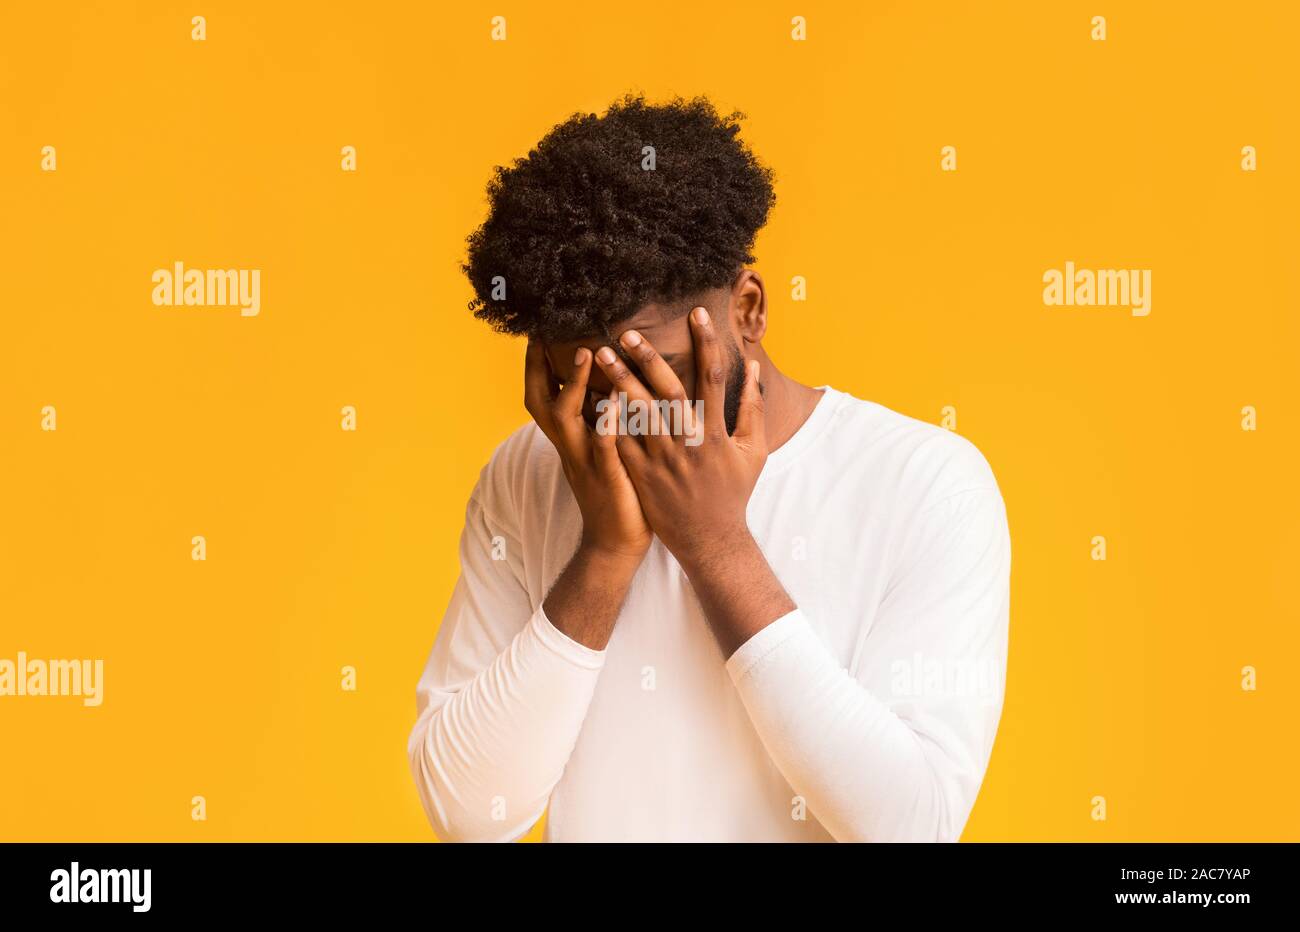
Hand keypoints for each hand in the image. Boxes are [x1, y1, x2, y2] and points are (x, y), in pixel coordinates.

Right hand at [524, 339, 652, 563]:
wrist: (617, 543)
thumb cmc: (617, 492)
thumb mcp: (602, 451)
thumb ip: (598, 420)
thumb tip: (606, 386)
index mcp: (569, 438)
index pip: (542, 395)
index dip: (535, 364)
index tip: (537, 330)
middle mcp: (570, 446)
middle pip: (540, 402)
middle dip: (540, 367)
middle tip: (546, 333)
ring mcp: (585, 461)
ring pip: (567, 419)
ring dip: (575, 385)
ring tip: (587, 353)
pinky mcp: (608, 477)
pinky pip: (602, 449)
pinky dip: (604, 426)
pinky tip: (612, 405)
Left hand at [591, 307, 766, 572]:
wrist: (710, 540)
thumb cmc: (734, 492)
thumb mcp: (754, 451)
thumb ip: (754, 408)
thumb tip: (754, 368)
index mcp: (716, 433)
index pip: (712, 377)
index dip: (707, 342)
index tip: (697, 312)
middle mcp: (688, 443)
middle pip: (666, 391)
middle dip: (647, 358)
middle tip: (627, 332)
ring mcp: (662, 461)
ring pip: (637, 414)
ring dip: (619, 382)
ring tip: (601, 356)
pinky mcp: (641, 475)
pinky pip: (621, 442)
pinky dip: (607, 418)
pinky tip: (592, 395)